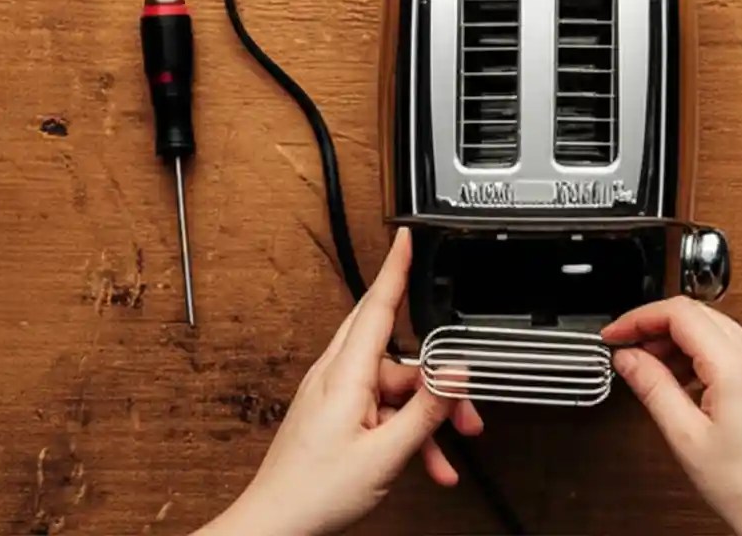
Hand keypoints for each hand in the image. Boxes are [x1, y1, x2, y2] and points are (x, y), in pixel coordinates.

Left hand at [196, 228, 482, 535]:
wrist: (275, 526)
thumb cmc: (314, 492)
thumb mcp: (386, 454)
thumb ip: (426, 411)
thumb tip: (455, 375)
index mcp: (345, 375)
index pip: (377, 305)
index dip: (395, 267)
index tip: (405, 235)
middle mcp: (336, 377)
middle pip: (398, 353)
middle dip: (437, 377)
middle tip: (466, 403)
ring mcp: (334, 396)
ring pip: (395, 389)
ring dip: (426, 418)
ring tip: (448, 452)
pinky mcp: (335, 416)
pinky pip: (381, 410)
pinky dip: (406, 433)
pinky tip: (426, 463)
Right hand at [602, 297, 741, 535]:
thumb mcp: (686, 437)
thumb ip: (653, 388)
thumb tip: (628, 358)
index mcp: (738, 367)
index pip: (680, 313)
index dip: (640, 318)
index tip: (616, 333)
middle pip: (698, 315)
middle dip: (656, 326)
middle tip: (627, 348)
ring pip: (715, 329)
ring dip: (678, 340)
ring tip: (650, 368)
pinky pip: (732, 349)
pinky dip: (701, 354)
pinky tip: (683, 381)